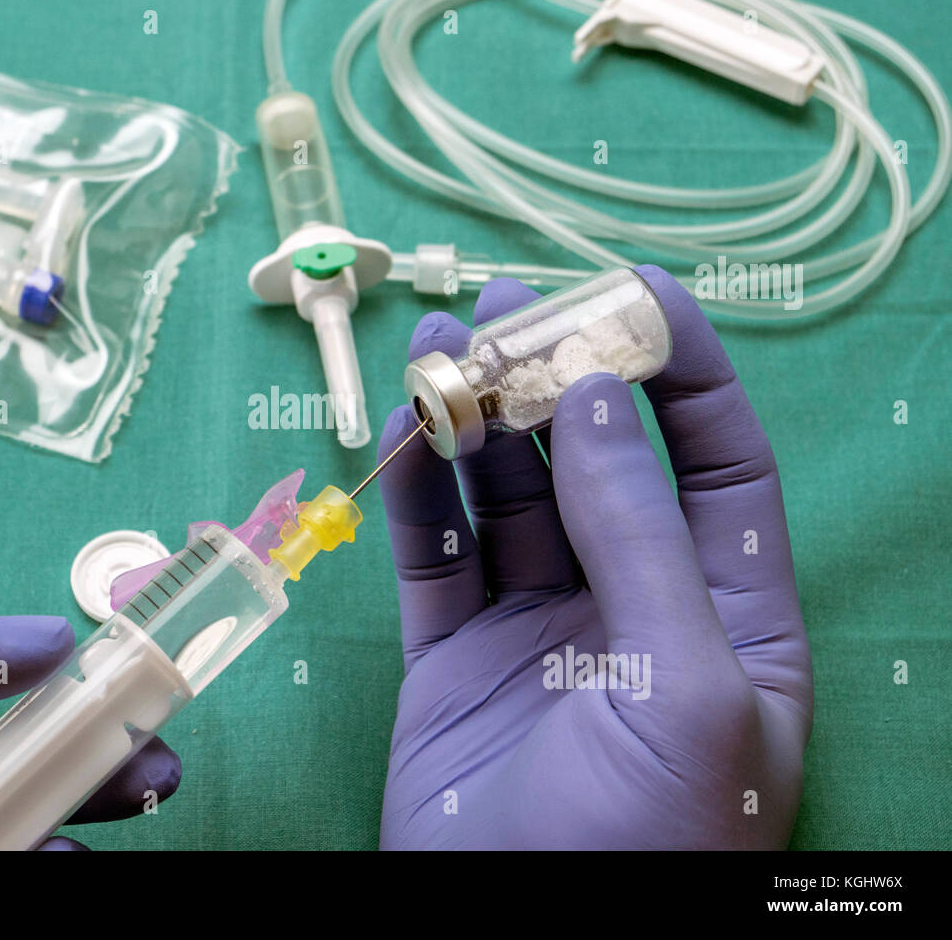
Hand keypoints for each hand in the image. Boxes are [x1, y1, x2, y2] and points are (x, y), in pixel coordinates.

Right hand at [377, 266, 811, 848]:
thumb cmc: (647, 844)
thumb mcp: (685, 686)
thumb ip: (643, 537)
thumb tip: (601, 400)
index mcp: (729, 617)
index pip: (718, 463)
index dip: (684, 372)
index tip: (635, 290)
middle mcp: (634, 608)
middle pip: (598, 464)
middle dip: (559, 380)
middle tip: (510, 306)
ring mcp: (537, 631)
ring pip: (506, 498)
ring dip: (477, 420)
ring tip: (442, 343)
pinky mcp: (452, 658)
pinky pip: (434, 557)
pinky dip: (418, 492)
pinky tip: (406, 432)